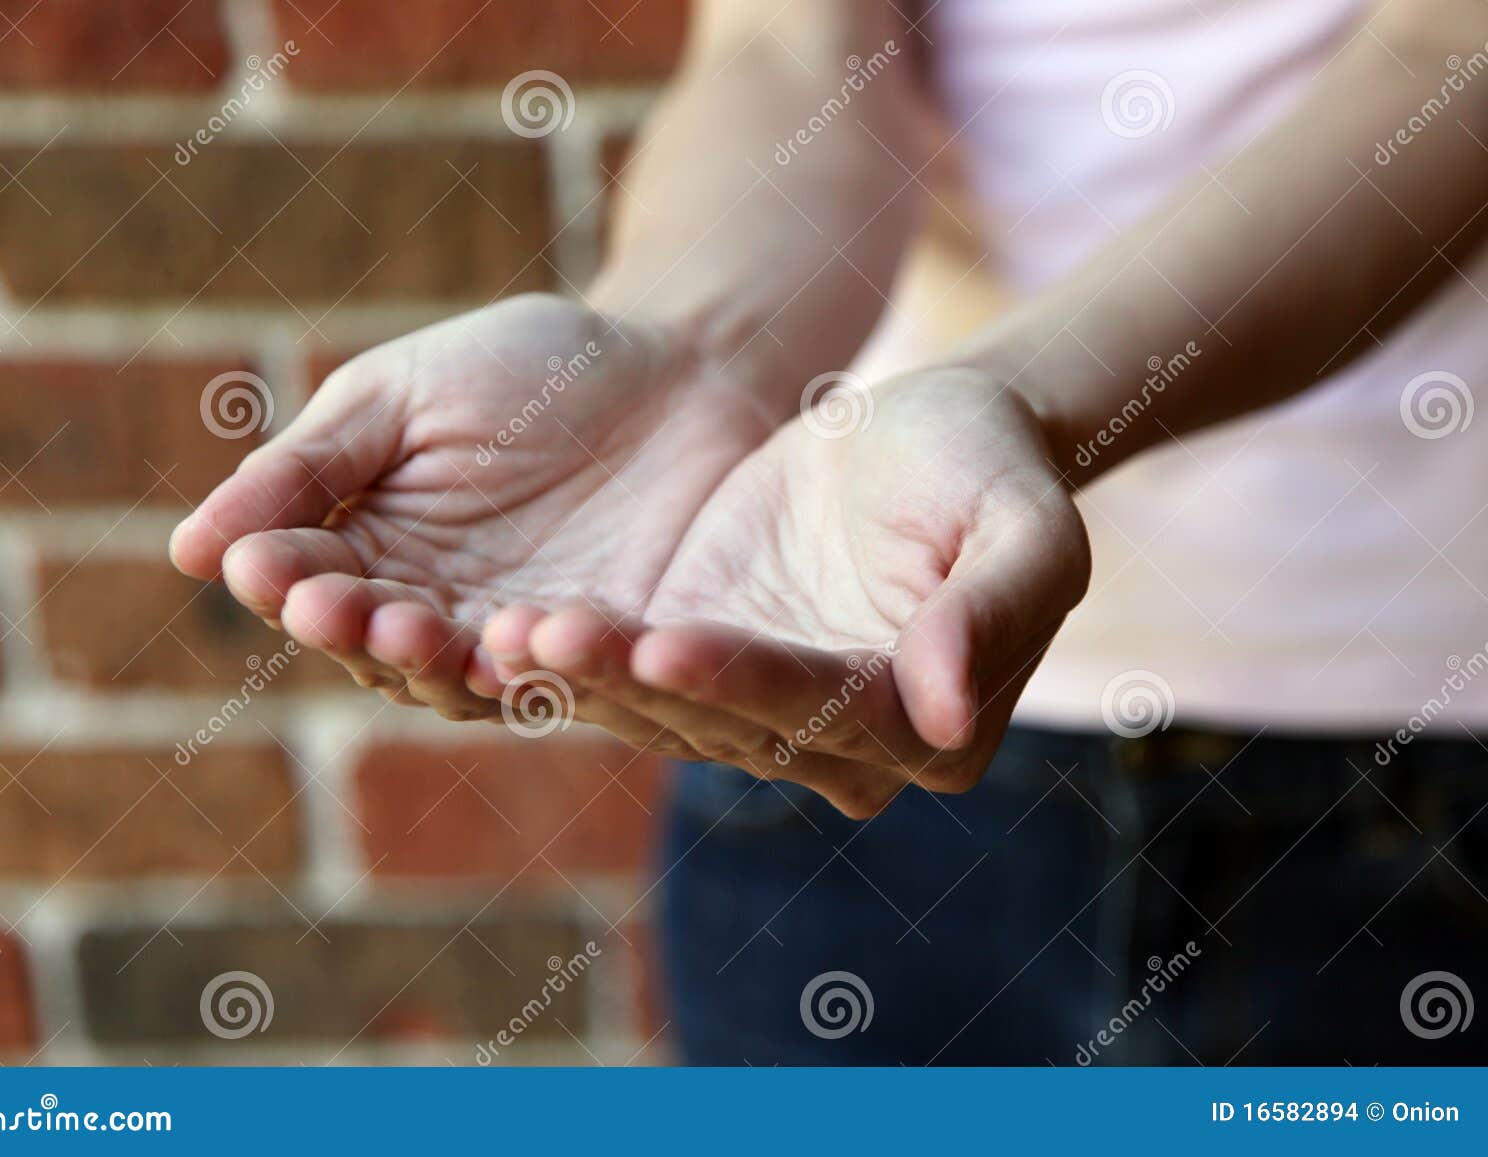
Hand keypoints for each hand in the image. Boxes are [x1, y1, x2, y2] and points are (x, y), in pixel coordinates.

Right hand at [170, 292, 776, 743]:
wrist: (675, 366)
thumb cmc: (527, 369)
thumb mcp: (400, 397)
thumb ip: (307, 469)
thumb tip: (189, 550)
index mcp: (368, 548)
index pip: (301, 581)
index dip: (280, 579)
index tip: (264, 567)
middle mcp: (433, 612)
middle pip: (372, 647)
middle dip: (351, 628)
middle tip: (338, 606)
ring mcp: (517, 642)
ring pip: (456, 680)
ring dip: (430, 662)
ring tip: (415, 626)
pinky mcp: (603, 658)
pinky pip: (564, 677)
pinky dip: (540, 666)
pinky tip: (525, 639)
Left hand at [469, 370, 1091, 816]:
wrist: (919, 432)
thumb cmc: (986, 464)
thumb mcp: (1026, 522)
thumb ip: (998, 608)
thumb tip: (947, 712)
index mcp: (931, 730)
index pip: (832, 713)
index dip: (750, 680)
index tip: (671, 642)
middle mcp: (841, 747)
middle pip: (730, 723)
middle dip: (637, 682)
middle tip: (550, 636)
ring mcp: (760, 714)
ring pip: (663, 711)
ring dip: (586, 676)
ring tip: (512, 632)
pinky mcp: (697, 670)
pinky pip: (628, 675)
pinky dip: (571, 658)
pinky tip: (503, 632)